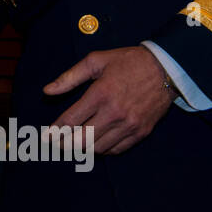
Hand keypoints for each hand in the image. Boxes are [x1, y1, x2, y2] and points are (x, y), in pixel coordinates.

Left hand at [43, 46, 177, 154]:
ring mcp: (129, 125)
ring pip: (98, 148)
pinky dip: (103, 149)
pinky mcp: (141, 132)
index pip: (71, 120)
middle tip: (57, 144)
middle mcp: (114, 113)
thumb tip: (47, 91)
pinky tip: (95, 144)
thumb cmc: (128, 61)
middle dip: (65, 144)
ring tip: (74, 143)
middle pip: (82, 139)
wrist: (166, 68)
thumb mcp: (96, 61)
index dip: (55, 130)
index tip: (46, 137)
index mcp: (100, 94)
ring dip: (83, 148)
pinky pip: (117, 150)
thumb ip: (69, 77)